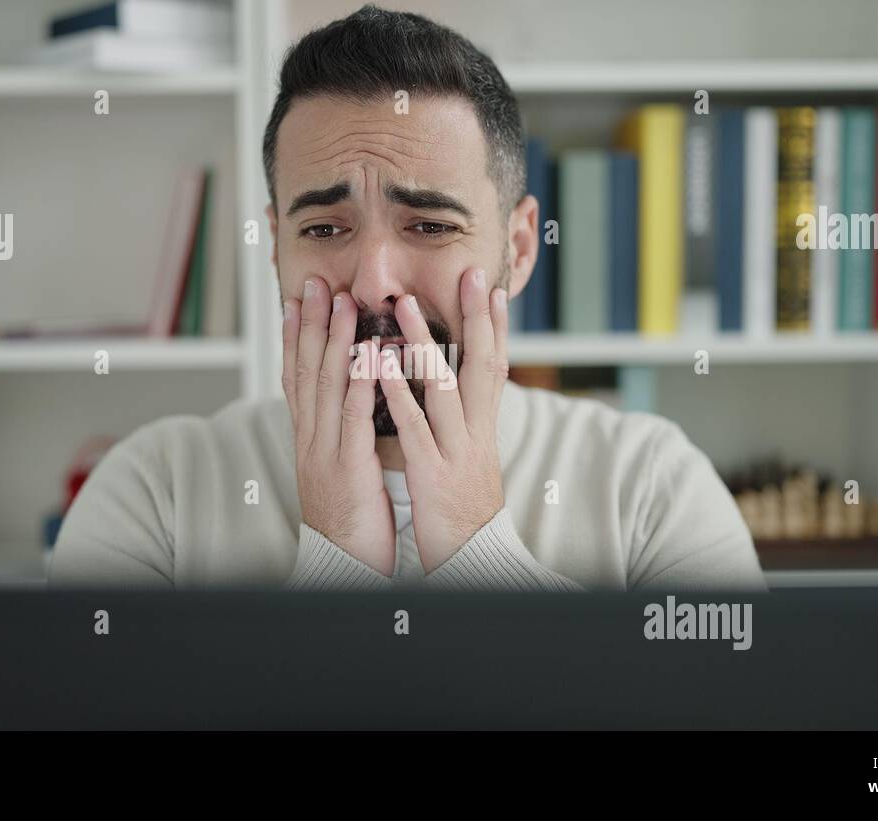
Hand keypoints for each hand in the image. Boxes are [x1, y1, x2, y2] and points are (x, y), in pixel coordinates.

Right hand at [283, 277, 395, 575]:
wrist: (342, 564)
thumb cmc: (349, 518)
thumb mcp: (339, 468)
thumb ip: (340, 434)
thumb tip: (343, 403)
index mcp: (310, 438)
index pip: (297, 378)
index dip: (296, 338)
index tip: (297, 301)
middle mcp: (311, 438)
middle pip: (306, 371)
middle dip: (311, 324)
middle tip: (314, 283)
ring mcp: (326, 451)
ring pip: (326, 386)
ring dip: (334, 340)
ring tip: (340, 302)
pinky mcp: (348, 467)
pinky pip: (353, 417)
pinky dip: (359, 382)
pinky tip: (368, 354)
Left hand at [377, 267, 508, 572]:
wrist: (472, 559)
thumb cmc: (465, 511)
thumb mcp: (473, 461)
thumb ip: (466, 425)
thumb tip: (464, 392)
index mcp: (484, 429)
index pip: (494, 367)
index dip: (495, 328)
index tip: (493, 289)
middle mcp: (476, 433)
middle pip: (482, 365)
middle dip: (478, 318)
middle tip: (474, 275)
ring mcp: (455, 450)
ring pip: (443, 386)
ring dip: (424, 342)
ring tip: (406, 304)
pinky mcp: (432, 471)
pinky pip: (414, 425)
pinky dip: (399, 392)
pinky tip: (382, 364)